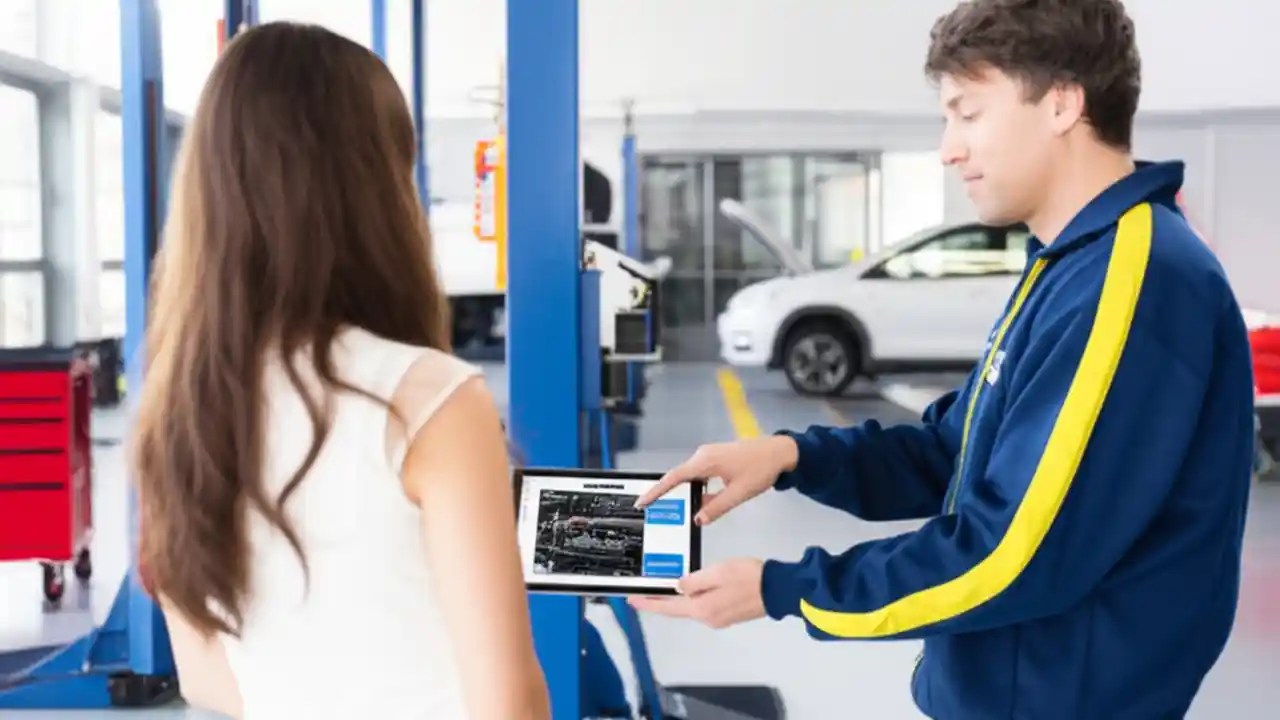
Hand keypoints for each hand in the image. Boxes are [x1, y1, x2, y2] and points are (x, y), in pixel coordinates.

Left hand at [628, 558, 765, 628]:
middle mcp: (708, 618)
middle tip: (643, 594)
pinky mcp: (729, 614)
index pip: (668, 607)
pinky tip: (691, 589)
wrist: (778, 589)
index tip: (632, 600)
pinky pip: (704, 606)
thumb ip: (694, 580)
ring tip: (663, 589)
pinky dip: (693, 599)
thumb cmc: (750, 578)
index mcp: (702, 608)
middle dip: (659, 602)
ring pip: (691, 608)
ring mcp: (719, 618)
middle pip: (677, 609)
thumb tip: (678, 587)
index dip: (648, 603)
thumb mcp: (717, 572)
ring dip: (676, 600)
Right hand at [635, 435, 798, 524]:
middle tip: (657, 510)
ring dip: (684, 492)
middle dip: (667, 494)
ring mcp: (709, 455)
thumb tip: (699, 519)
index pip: (673, 478)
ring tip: (677, 509)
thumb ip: (717, 508)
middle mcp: (703, 455)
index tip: (643, 501)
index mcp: (705, 461)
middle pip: (678, 477)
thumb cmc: (762, 467)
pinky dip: (696, 488)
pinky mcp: (716, 458)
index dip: (656, 491)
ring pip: (689, 476)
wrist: (779, 452)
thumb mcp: (739, 493)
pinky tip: (700, 501)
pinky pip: (699, 474)